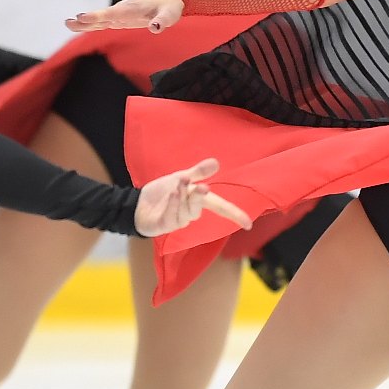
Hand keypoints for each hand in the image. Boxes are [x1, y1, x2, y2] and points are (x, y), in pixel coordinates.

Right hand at [67, 0, 185, 34]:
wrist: (169, 0)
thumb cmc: (171, 8)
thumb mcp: (170, 15)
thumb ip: (163, 21)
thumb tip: (155, 28)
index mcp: (131, 9)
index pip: (112, 13)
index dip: (97, 16)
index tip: (82, 16)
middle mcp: (122, 10)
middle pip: (101, 16)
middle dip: (87, 20)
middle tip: (70, 22)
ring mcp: (120, 15)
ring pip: (99, 19)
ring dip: (85, 22)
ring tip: (68, 24)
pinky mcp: (120, 20)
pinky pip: (103, 22)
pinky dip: (91, 24)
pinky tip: (78, 26)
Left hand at [132, 158, 249, 236]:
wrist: (139, 203)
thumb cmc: (164, 192)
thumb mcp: (181, 178)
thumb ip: (198, 172)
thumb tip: (216, 162)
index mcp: (198, 201)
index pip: (221, 208)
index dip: (235, 215)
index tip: (248, 224)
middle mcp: (191, 213)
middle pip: (200, 208)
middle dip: (200, 197)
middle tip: (201, 187)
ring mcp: (178, 221)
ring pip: (186, 212)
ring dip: (183, 198)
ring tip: (179, 184)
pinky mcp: (165, 226)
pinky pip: (172, 217)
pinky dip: (173, 205)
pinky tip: (172, 194)